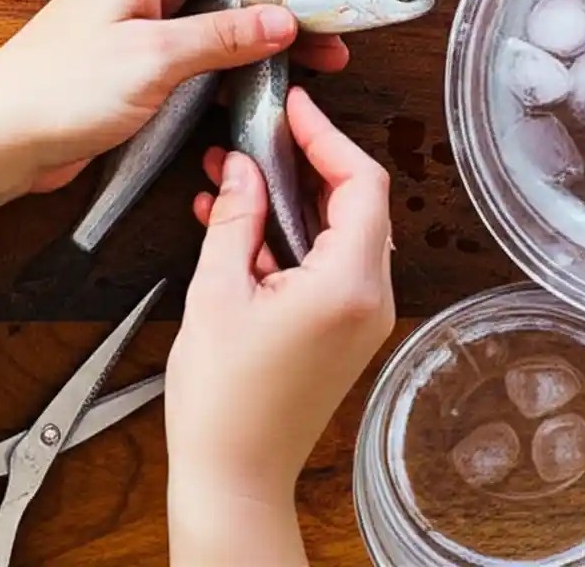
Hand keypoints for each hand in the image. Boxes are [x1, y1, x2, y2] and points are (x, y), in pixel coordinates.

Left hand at [0, 0, 348, 192]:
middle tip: (320, 26)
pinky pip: (197, 51)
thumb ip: (223, 36)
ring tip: (308, 60)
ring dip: (261, 34)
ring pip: (216, 14)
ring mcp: (140, 24)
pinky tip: (256, 88)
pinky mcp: (137, 64)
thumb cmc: (56, 89)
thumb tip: (280, 20)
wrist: (0, 138)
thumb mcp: (154, 56)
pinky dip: (231, 64)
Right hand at [165, 88, 394, 562]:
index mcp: (347, 284)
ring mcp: (358, 317)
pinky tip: (237, 227)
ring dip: (288, 201)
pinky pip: (324, 266)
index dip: (327, 136)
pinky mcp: (341, 331)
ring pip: (336, 233)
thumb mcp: (217, 293)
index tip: (294, 110)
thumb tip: (242, 166)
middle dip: (303, 164)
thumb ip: (235, 219)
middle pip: (354, 203)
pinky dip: (288, 239)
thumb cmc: (225, 403)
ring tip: (231, 178)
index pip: (360, 182)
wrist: (233, 474)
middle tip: (257, 137)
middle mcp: (368, 298)